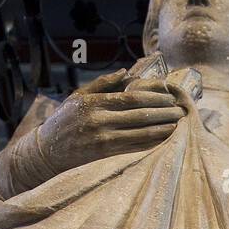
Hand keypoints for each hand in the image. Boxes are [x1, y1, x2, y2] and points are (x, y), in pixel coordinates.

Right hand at [35, 69, 183, 175]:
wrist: (47, 150)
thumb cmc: (64, 120)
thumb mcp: (78, 97)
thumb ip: (102, 84)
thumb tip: (126, 73)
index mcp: (94, 102)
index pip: (131, 98)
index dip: (154, 97)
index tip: (170, 96)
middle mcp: (99, 120)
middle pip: (139, 115)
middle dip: (163, 112)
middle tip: (181, 110)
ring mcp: (103, 139)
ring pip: (140, 133)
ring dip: (162, 129)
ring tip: (178, 125)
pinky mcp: (105, 155)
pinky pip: (133, 148)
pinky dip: (151, 143)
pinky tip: (164, 139)